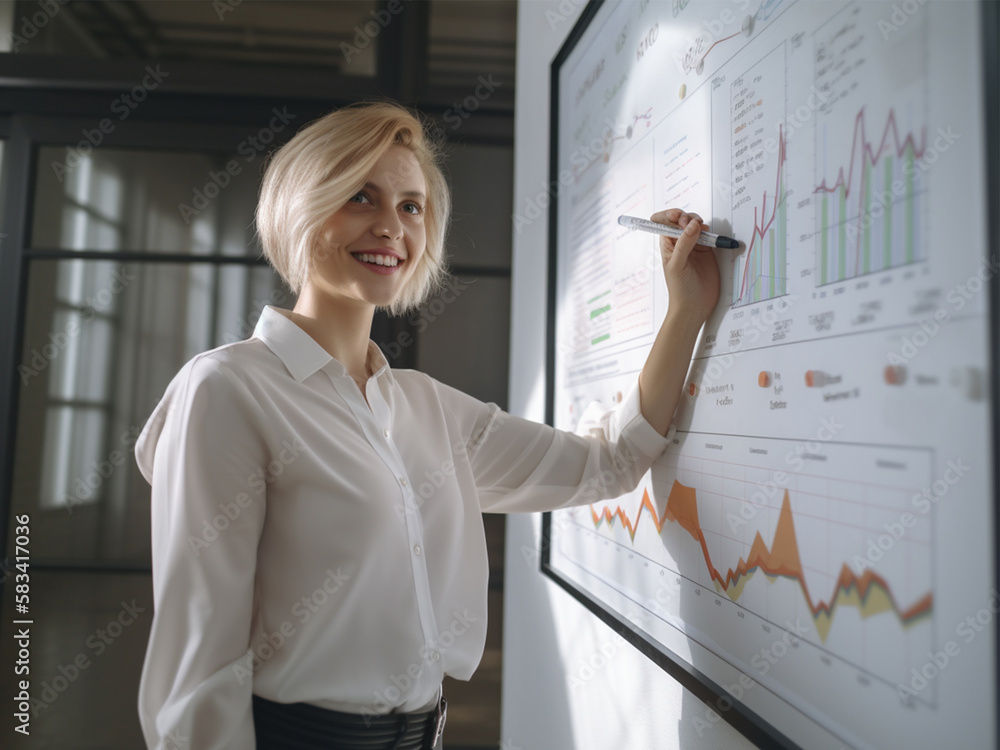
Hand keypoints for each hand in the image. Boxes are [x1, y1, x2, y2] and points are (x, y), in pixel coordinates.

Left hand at [650, 208, 720, 325]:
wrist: (695, 306)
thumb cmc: (680, 290)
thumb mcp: (677, 266)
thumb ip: (684, 244)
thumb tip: (692, 225)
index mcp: (666, 244)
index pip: (662, 221)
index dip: (669, 215)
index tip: (678, 217)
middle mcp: (679, 242)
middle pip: (681, 219)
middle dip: (687, 217)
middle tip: (693, 224)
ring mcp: (694, 245)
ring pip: (696, 224)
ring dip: (699, 222)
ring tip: (703, 229)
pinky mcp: (707, 250)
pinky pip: (709, 235)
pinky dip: (712, 232)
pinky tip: (713, 236)